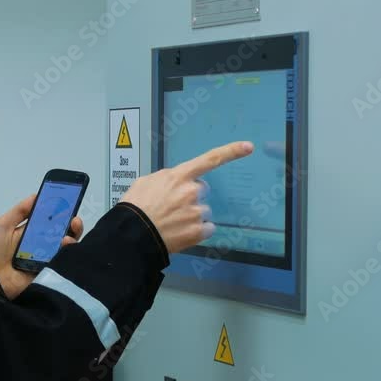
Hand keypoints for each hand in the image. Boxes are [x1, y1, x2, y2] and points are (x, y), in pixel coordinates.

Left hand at [0, 194, 83, 299]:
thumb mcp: (2, 224)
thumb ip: (19, 211)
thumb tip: (37, 195)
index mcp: (30, 231)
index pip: (49, 219)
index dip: (60, 211)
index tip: (69, 202)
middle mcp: (41, 243)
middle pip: (61, 232)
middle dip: (71, 223)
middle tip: (74, 220)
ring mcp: (45, 257)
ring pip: (65, 246)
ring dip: (71, 236)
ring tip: (70, 233)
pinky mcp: (48, 270)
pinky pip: (61, 261)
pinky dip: (67, 252)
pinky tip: (66, 244)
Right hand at [120, 141, 253, 252]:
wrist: (132, 233)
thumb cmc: (135, 208)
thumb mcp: (146, 181)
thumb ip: (166, 177)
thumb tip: (173, 181)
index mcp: (179, 176)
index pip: (210, 159)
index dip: (231, 151)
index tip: (248, 147)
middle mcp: (191, 191)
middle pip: (202, 191)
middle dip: (192, 197)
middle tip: (173, 207)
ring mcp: (196, 211)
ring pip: (204, 211)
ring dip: (193, 216)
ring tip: (173, 222)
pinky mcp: (198, 230)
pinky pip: (207, 228)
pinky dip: (197, 231)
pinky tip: (181, 232)